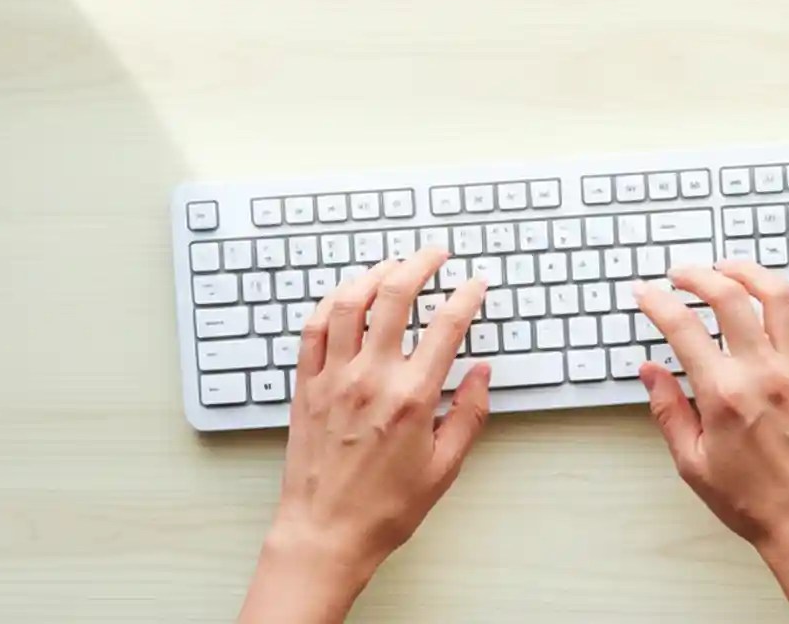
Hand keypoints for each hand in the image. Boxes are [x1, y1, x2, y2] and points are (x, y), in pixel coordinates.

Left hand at [239, 249, 490, 623]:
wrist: (324, 534)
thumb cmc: (383, 509)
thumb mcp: (444, 468)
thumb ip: (468, 415)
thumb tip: (483, 375)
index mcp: (411, 398)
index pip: (446, 326)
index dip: (466, 296)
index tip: (475, 285)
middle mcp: (370, 379)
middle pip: (394, 296)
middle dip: (419, 264)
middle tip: (435, 254)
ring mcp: (333, 379)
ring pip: (348, 302)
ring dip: (373, 273)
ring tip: (392, 265)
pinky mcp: (305, 386)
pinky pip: (312, 328)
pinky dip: (330, 302)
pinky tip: (346, 296)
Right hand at [635, 260, 788, 623]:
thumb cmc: (755, 501)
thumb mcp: (693, 463)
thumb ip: (668, 410)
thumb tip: (650, 371)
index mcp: (725, 395)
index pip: (682, 327)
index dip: (657, 302)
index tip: (645, 293)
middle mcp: (764, 373)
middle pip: (729, 296)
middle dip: (697, 274)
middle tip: (681, 273)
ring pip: (778, 294)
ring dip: (749, 271)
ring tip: (728, 268)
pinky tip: (773, 299)